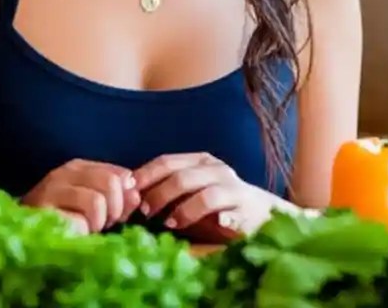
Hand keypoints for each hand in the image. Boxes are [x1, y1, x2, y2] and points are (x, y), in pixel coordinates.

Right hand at [21, 159, 141, 234]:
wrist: (28, 239)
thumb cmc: (65, 223)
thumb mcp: (99, 207)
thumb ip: (120, 197)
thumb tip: (135, 193)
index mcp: (79, 168)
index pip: (120, 173)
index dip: (125, 196)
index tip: (116, 214)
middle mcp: (63, 172)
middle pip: (112, 182)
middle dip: (114, 209)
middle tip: (102, 223)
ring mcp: (51, 189)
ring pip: (97, 200)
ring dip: (98, 221)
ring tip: (87, 228)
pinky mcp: (44, 209)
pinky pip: (80, 219)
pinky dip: (84, 229)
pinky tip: (75, 232)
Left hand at [132, 152, 286, 242]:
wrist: (261, 214)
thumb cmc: (216, 205)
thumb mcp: (190, 191)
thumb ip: (165, 190)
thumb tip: (128, 196)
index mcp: (199, 161)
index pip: (167, 162)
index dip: (145, 175)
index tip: (126, 191)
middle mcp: (217, 170)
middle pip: (182, 177)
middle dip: (159, 194)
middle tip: (144, 213)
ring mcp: (234, 190)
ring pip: (206, 195)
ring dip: (184, 210)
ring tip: (170, 225)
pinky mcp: (247, 212)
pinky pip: (232, 214)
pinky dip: (221, 220)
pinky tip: (212, 226)